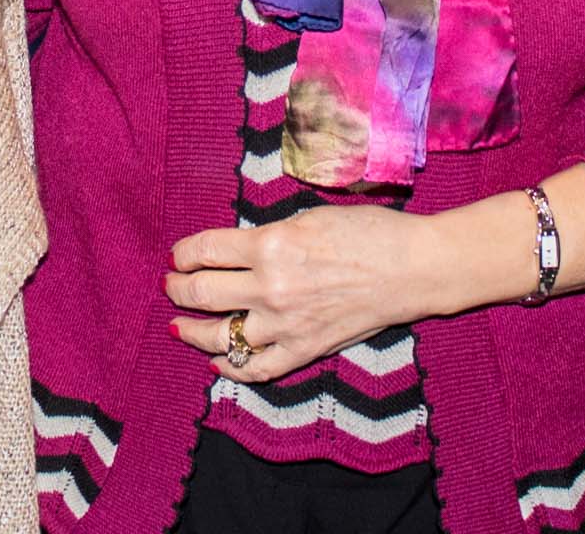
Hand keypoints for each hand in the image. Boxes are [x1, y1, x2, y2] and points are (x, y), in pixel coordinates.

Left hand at [165, 209, 438, 382]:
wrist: (411, 269)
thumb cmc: (367, 232)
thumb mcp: (308, 217)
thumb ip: (268, 234)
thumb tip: (236, 247)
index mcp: (271, 243)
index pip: (205, 250)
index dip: (183, 252)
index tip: (179, 255)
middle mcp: (270, 286)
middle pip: (202, 291)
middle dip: (178, 287)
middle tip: (172, 283)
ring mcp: (285, 324)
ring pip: (218, 335)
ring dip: (190, 329)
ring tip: (179, 323)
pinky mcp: (304, 350)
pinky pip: (256, 368)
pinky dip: (230, 367)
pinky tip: (216, 359)